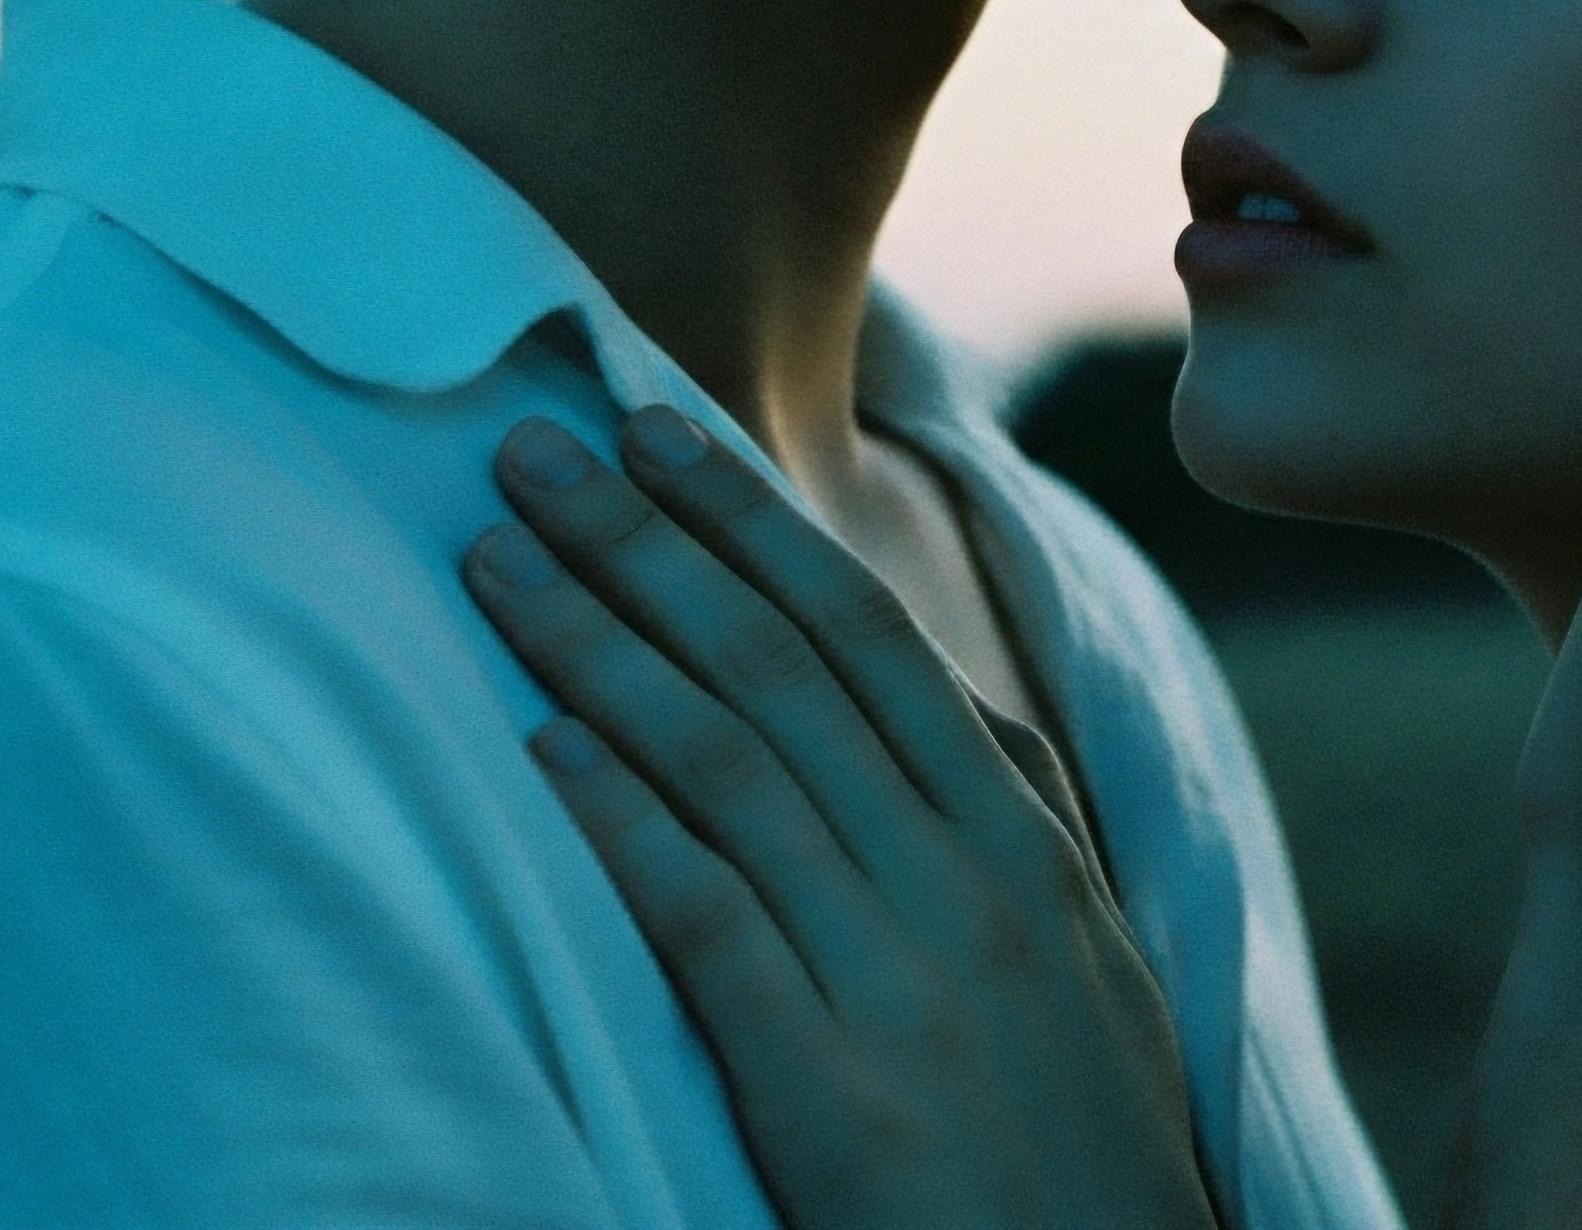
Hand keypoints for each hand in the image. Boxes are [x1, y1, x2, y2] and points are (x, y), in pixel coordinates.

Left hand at [463, 410, 1213, 1229]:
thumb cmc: (1084, 1149)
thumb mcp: (1086, 962)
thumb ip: (1014, 830)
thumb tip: (948, 706)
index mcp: (1023, 839)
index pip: (868, 636)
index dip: (750, 525)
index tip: (656, 433)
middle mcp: (966, 879)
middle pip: (782, 666)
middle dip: (647, 543)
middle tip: (532, 451)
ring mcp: (902, 975)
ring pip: (729, 761)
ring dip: (599, 645)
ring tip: (495, 566)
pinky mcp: (831, 1085)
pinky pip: (711, 916)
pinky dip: (624, 817)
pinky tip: (545, 745)